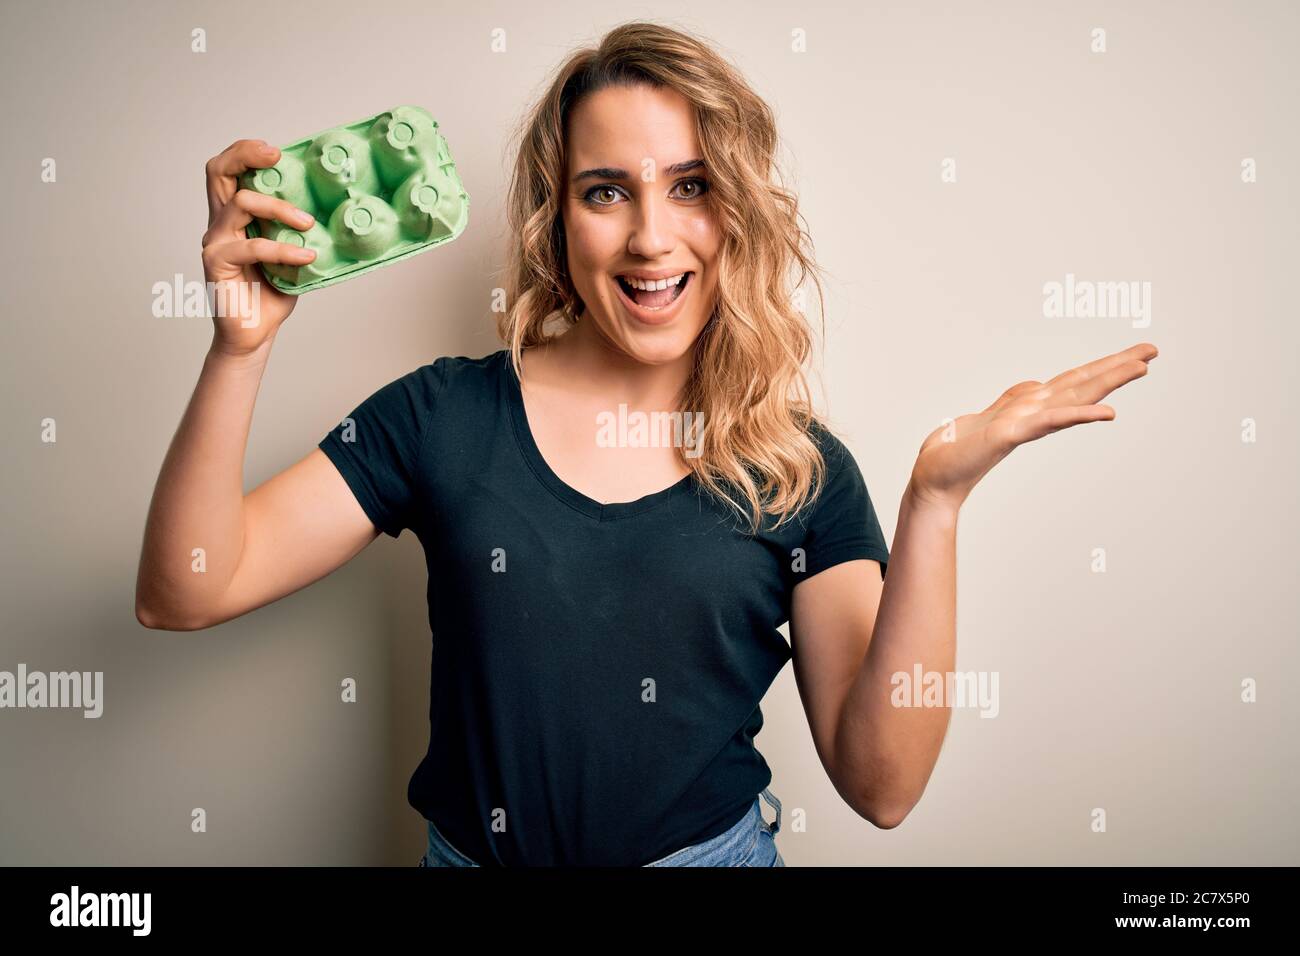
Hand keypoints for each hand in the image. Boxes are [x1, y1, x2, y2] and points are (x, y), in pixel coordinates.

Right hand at [201, 139, 317, 356]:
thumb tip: (334, 211)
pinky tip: (306, 256)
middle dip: (247, 155)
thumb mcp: (291, 253)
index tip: (276, 152)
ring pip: (242, 203)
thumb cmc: (272, 293)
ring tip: (309, 224)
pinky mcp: (216, 263)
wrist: (255, 333)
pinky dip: (283, 249)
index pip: (228, 171)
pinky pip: (252, 246)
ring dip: (280, 209)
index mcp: (235, 216)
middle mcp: (220, 223)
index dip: (245, 153)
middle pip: (218, 172)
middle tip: (278, 157)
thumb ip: (297, 230)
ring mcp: (215, 241)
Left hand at [908, 342, 1158, 512]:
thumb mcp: (991, 412)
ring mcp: (1026, 423)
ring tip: (1142, 366)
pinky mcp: (1011, 433)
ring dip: (1109, 380)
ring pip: (1075, 396)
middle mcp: (1034, 412)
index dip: (1103, 367)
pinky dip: (1079, 414)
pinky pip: (1051, 421)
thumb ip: (1016, 398)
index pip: (1073, 381)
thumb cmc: (957, 450)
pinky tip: (1107, 412)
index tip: (1134, 356)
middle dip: (1118, 366)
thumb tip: (1035, 385)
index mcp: (1030, 406)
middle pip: (1083, 383)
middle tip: (1154, 349)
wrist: (933, 477)